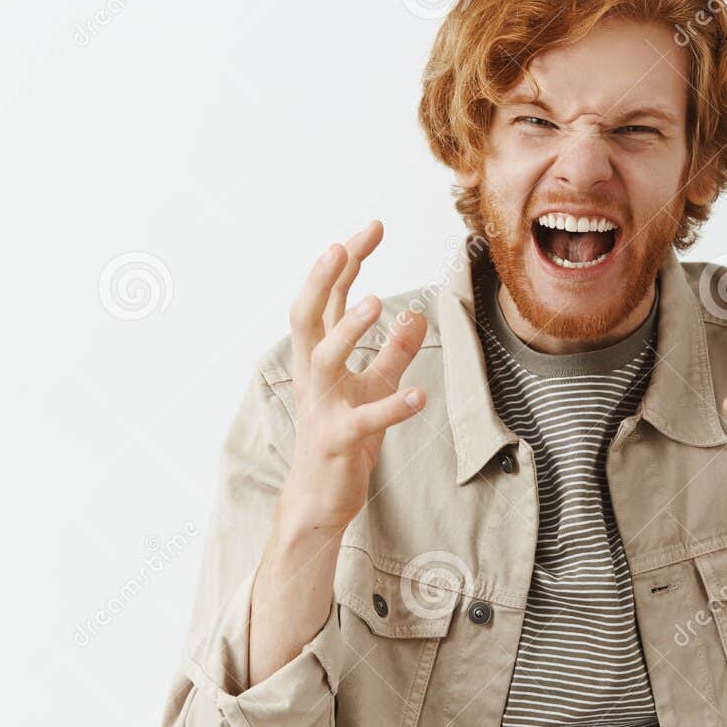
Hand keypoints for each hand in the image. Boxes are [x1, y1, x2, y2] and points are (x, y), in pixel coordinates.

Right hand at [279, 220, 427, 536]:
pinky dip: (391, 407)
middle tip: (346, 244)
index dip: (346, 263)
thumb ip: (394, 352)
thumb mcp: (373, 386)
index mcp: (319, 359)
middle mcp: (313, 377)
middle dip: (324, 278)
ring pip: (324, 359)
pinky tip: (419, 396)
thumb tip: (414, 313)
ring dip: (349, 329)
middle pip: (308, 316)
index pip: (327, 299)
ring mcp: (322, 408)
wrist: (319, 498)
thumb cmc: (344, 438)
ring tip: (379, 302)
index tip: (374, 227)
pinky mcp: (338, 441)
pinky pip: (364, 421)